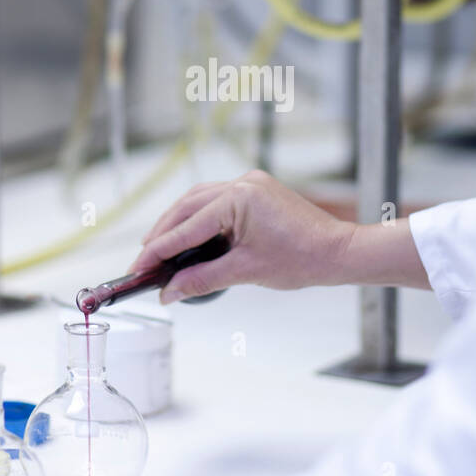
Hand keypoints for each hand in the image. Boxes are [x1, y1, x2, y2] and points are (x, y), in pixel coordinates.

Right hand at [124, 168, 355, 301]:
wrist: (337, 252)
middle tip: (143, 262)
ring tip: (158, 250)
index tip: (139, 269)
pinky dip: (198, 219)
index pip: (187, 227)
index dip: (159, 251)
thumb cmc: (301, 259)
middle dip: (162, 234)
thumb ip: (201, 279)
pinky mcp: (256, 190)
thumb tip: (170, 291)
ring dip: (178, 224)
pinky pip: (217, 201)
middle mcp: (241, 183)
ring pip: (199, 201)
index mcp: (239, 198)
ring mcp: (249, 184)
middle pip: (187, 207)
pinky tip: (188, 237)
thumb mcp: (245, 272)